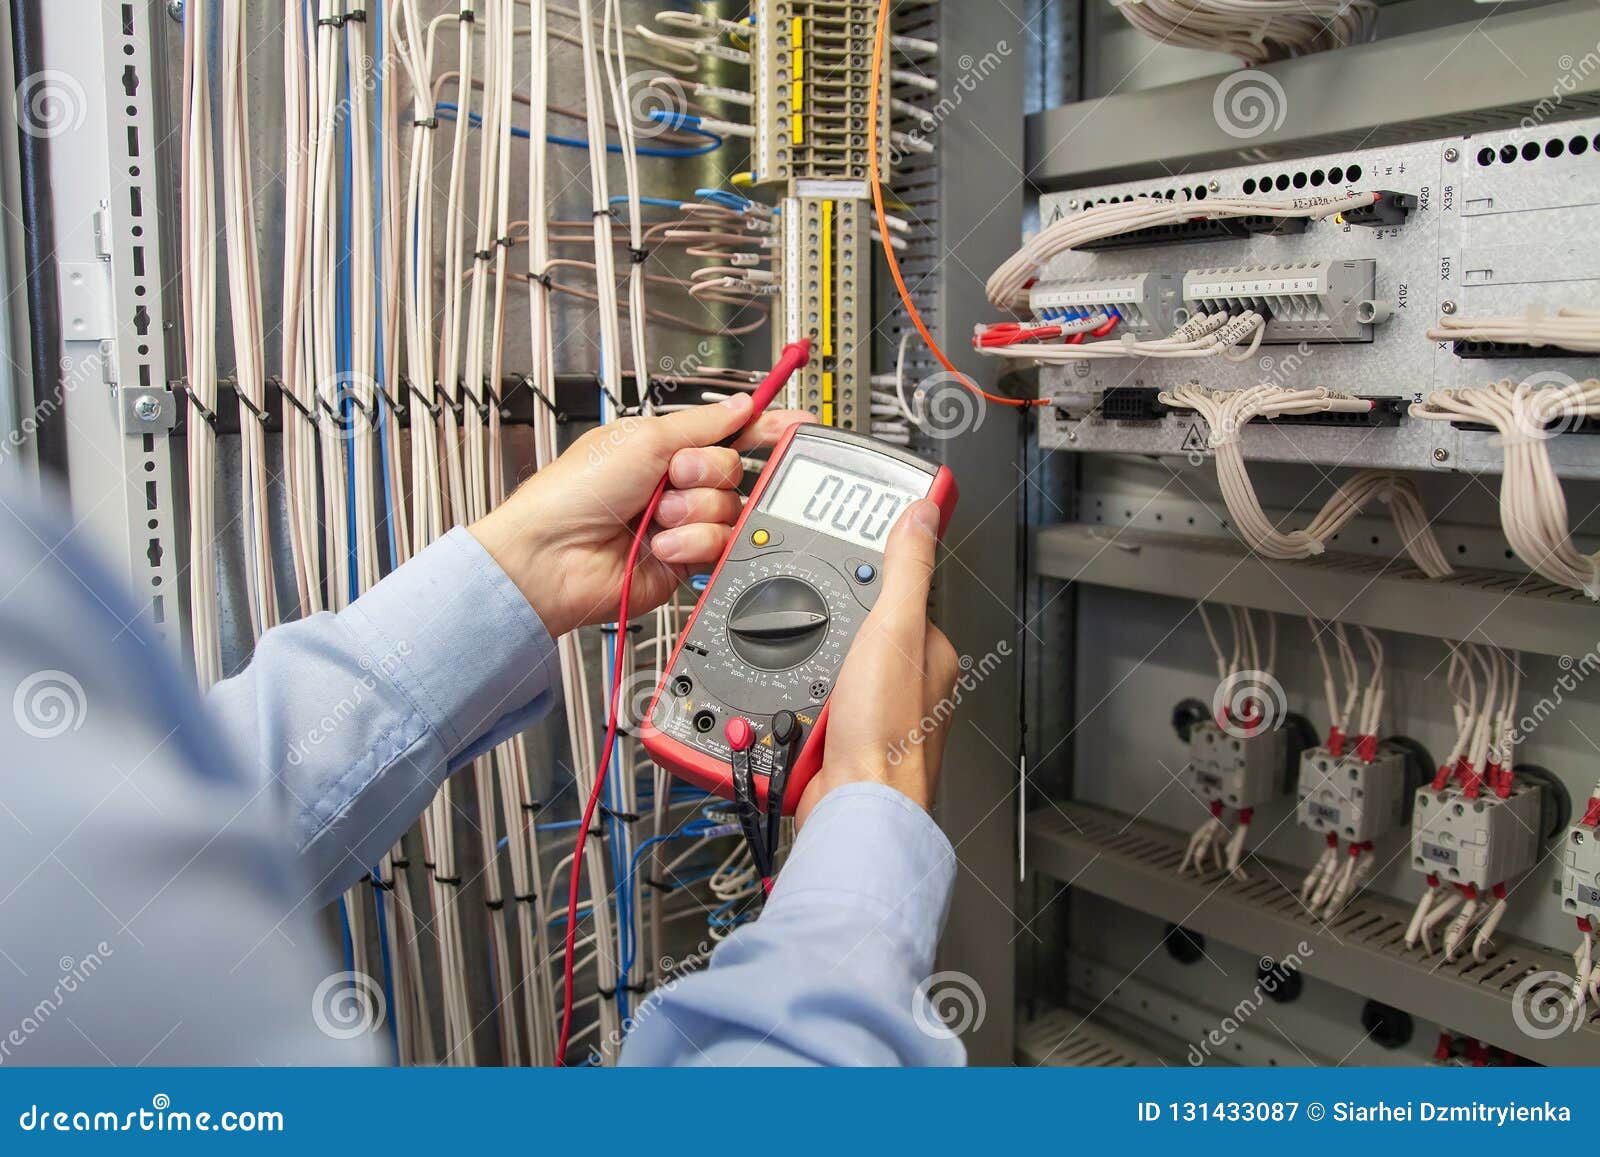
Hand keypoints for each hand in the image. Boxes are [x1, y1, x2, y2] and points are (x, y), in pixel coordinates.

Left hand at [469, 394, 812, 637]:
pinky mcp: (685, 562)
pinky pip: (717, 546)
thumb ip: (701, 425)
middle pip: (734, 472)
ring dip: (694, 512)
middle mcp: (676, 486)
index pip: (727, 433)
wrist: (551, 557)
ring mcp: (682, 525)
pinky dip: (692, 543)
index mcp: (664, 447)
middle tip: (676, 476)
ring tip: (659, 519)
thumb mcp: (643, 439)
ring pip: (729, 511)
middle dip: (708, 473)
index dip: (763, 427)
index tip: (796, 423)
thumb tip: (741, 405)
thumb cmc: (575, 492)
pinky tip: (662, 546)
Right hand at [795, 500, 959, 825]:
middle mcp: (899, 680)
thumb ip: (906, 568)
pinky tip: (784, 709)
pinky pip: (797, 704)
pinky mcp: (832, 737)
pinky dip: (784, 705)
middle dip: (816, 632)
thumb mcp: (894, 629)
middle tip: (807, 639)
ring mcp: (864, 710)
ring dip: (795, 672)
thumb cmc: (886, 734)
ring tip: (796, 682)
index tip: (829, 568)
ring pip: (815, 667)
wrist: (855, 808)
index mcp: (925, 649)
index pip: (889, 591)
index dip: (856, 578)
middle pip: (844, 628)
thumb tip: (925, 512)